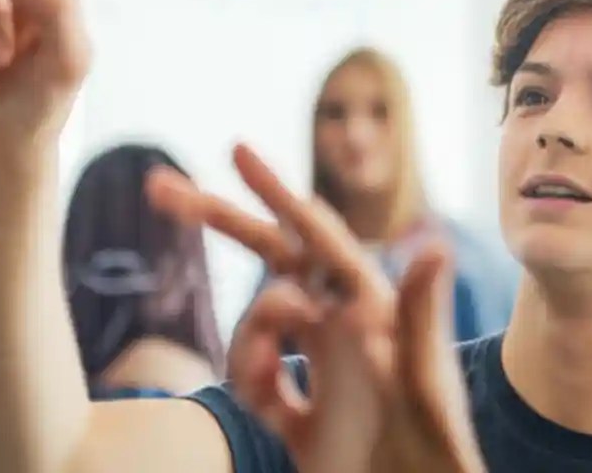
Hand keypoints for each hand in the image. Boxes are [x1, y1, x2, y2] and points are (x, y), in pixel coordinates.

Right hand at [147, 145, 485, 472]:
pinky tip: (278, 413)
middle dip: (221, 220)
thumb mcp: (420, 382)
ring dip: (247, 345)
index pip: (316, 234)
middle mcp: (347, 326)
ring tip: (268, 385)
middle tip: (157, 188)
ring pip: (255, 324)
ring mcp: (322, 366)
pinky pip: (255, 379)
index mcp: (372, 307)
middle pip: (272, 258)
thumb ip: (419, 314)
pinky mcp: (304, 412)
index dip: (274, 190)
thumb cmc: (431, 453)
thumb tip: (434, 243)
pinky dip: (251, 387)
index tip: (233, 150)